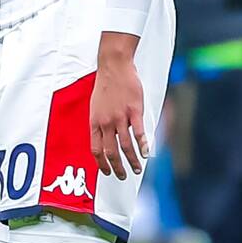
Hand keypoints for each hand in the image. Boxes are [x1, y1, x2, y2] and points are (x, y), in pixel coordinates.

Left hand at [90, 37, 147, 179]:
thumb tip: (106, 138)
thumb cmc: (105, 85)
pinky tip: (147, 153)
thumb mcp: (95, 106)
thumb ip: (100, 123)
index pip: (96, 150)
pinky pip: (139, 133)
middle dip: (117, 167)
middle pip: (111, 152)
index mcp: (95, 122)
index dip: (101, 164)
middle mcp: (106, 123)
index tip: (107, 172)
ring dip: (132, 161)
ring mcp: (120, 117)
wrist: (114, 66)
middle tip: (123, 176)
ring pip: (126, 146)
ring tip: (137, 168)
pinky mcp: (134, 111)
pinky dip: (143, 145)